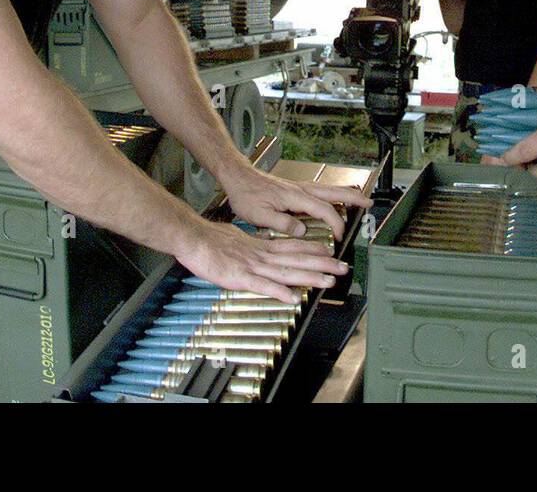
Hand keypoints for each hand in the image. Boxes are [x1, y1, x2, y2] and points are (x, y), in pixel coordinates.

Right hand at [175, 218, 349, 303]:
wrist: (193, 238)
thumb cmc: (212, 239)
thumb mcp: (240, 238)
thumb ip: (255, 245)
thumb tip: (264, 245)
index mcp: (262, 247)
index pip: (293, 247)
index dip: (314, 250)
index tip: (331, 252)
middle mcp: (262, 255)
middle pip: (297, 259)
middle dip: (322, 264)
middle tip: (342, 268)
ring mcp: (253, 267)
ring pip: (287, 272)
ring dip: (309, 277)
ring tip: (328, 281)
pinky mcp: (240, 279)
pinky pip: (263, 287)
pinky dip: (279, 292)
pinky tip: (292, 297)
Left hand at [222, 166, 370, 239]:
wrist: (237, 177)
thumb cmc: (246, 194)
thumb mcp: (259, 215)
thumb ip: (282, 223)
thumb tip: (302, 231)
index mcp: (295, 196)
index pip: (324, 210)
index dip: (335, 224)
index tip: (339, 237)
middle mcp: (300, 190)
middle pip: (333, 192)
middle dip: (353, 198)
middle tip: (369, 203)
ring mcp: (298, 188)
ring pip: (328, 189)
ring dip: (345, 194)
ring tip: (359, 199)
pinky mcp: (293, 189)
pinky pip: (319, 191)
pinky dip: (332, 194)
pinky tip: (332, 199)